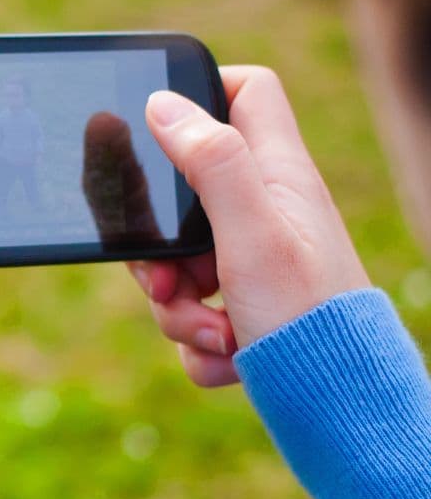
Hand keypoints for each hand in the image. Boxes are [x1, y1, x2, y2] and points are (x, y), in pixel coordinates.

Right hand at [129, 65, 369, 386]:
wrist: (341, 408)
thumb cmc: (306, 315)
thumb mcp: (250, 231)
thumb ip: (212, 162)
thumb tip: (163, 103)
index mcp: (277, 175)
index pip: (245, 91)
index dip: (199, 91)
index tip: (158, 125)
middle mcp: (267, 213)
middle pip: (185, 193)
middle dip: (160, 244)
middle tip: (166, 276)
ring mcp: (255, 263)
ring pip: (180, 265)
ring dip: (176, 305)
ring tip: (213, 331)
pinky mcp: (246, 309)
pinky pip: (194, 315)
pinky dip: (197, 342)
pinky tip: (228, 355)